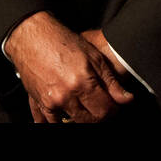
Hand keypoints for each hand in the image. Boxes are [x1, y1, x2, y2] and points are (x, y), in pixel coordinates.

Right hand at [6, 11, 133, 122]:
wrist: (33, 37)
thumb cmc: (63, 42)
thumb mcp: (95, 57)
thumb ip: (111, 82)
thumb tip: (127, 99)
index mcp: (82, 83)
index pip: (104, 111)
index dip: (113, 109)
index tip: (114, 105)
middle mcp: (65, 95)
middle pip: (89, 119)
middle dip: (98, 114)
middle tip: (101, 103)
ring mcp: (51, 101)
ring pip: (71, 122)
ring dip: (81, 117)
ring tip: (85, 105)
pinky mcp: (39, 103)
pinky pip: (48, 122)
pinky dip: (57, 121)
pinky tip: (64, 116)